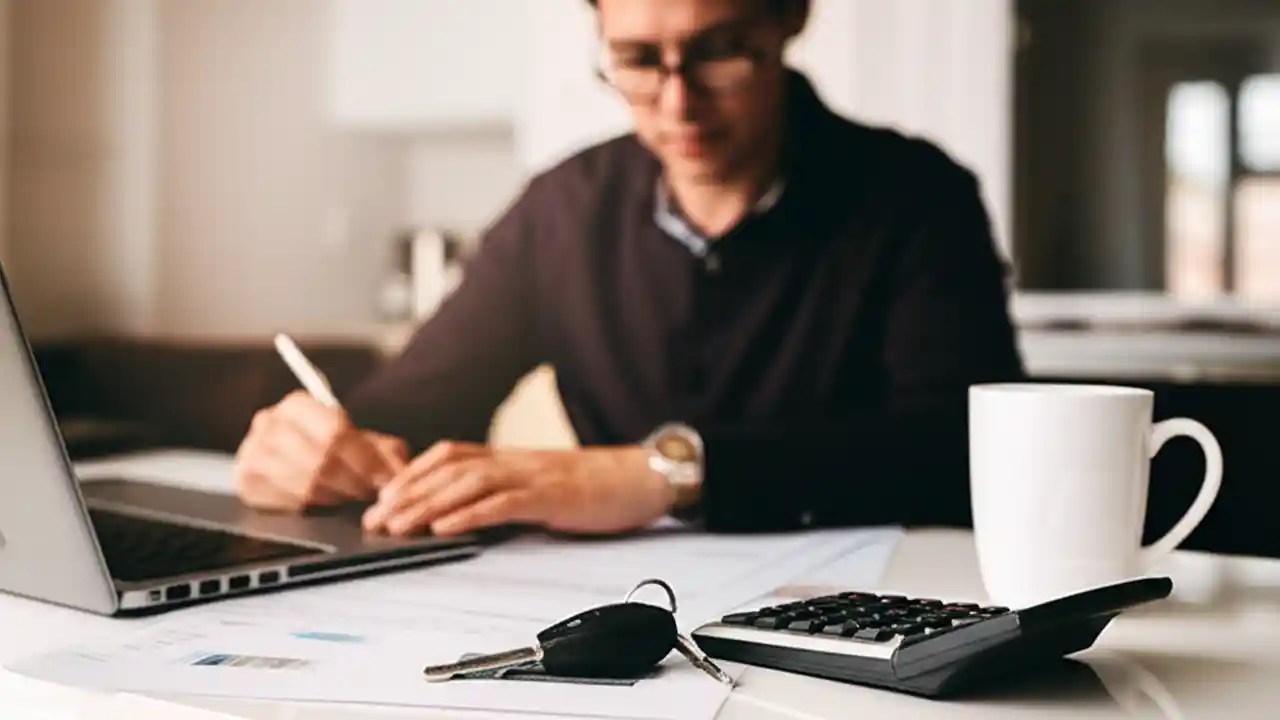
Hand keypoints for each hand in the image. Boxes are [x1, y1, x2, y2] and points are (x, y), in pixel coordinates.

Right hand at [233, 390, 408, 510]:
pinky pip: (286, 503)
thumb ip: (386, 454)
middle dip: (353, 482)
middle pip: (320, 461)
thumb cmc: (336, 447)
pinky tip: (324, 501)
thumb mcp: (365, 441)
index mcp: (297, 404)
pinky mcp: (245, 483)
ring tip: (350, 496)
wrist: (293, 455)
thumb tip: (399, 475)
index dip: (364, 460)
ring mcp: (251, 453)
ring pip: (304, 485)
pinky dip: (312, 506)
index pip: (334, 432)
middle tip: (369, 493)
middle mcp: (268, 423)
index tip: (383, 478)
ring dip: (335, 496)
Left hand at [361, 443, 674, 536]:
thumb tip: (463, 515)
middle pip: (447, 470)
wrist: (641, 477)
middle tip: (375, 519)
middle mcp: (513, 460)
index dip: (409, 474)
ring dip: (427, 505)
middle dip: (405, 494)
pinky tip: (446, 528)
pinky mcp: (550, 496)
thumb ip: (503, 493)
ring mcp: (532, 476)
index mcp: (509, 457)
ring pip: (467, 484)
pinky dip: (470, 514)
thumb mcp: (538, 485)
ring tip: (399, 525)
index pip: (446, 456)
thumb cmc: (593, 487)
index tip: (381, 498)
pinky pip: (503, 502)